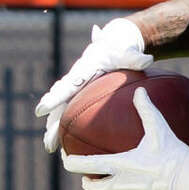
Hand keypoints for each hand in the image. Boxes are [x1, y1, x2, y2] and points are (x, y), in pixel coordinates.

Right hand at [34, 17, 153, 151]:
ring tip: (50, 146)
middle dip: (51, 120)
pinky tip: (63, 141)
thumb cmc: (122, 49)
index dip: (54, 99)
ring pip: (61, 108)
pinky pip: (69, 109)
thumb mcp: (129, 53)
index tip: (41, 110)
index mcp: (84, 69)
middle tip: (47, 137)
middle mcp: (75, 79)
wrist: (114, 43)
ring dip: (54, 126)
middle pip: (59, 101)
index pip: (66, 86)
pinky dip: (64, 123)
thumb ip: (136, 58)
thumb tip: (147, 59)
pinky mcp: (79, 92)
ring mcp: (76, 86)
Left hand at [62, 90, 188, 189]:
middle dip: (87, 182)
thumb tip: (139, 91)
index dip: (69, 161)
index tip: (67, 157)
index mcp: (119, 166)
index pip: (83, 166)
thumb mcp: (161, 131)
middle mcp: (120, 186)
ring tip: (113, 186)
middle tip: (89, 176)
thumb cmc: (176, 159)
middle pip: (92, 189)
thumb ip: (146, 111)